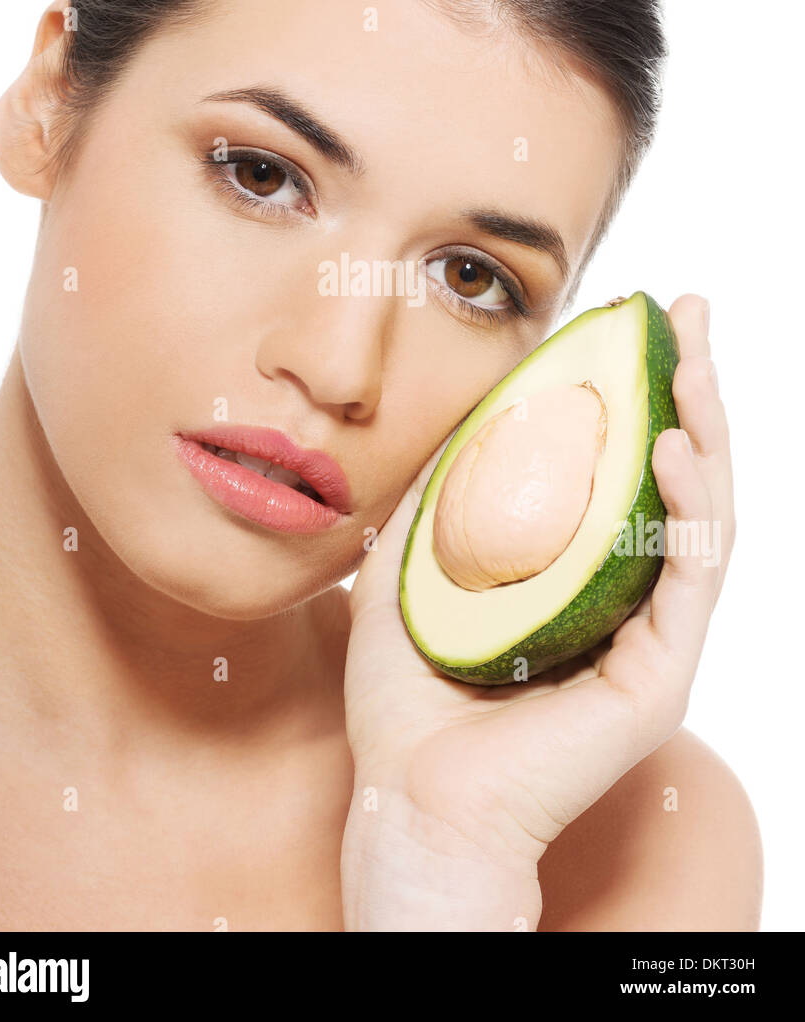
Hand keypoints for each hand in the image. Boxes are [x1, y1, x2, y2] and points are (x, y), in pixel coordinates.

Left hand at [341, 295, 733, 931]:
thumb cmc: (406, 703)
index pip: (627, 474)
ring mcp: (650, 638)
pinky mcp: (658, 675)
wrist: (408, 801)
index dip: (638, 397)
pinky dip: (687, 506)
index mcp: (579, 580)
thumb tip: (449, 426)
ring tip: (694, 359)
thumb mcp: (406, 574)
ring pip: (703, 516)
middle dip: (692, 389)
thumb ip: (433, 505)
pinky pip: (689, 576)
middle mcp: (627, 601)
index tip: (634, 324)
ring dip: (705, 429)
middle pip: (679, 478)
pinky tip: (670, 446)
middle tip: (690, 310)